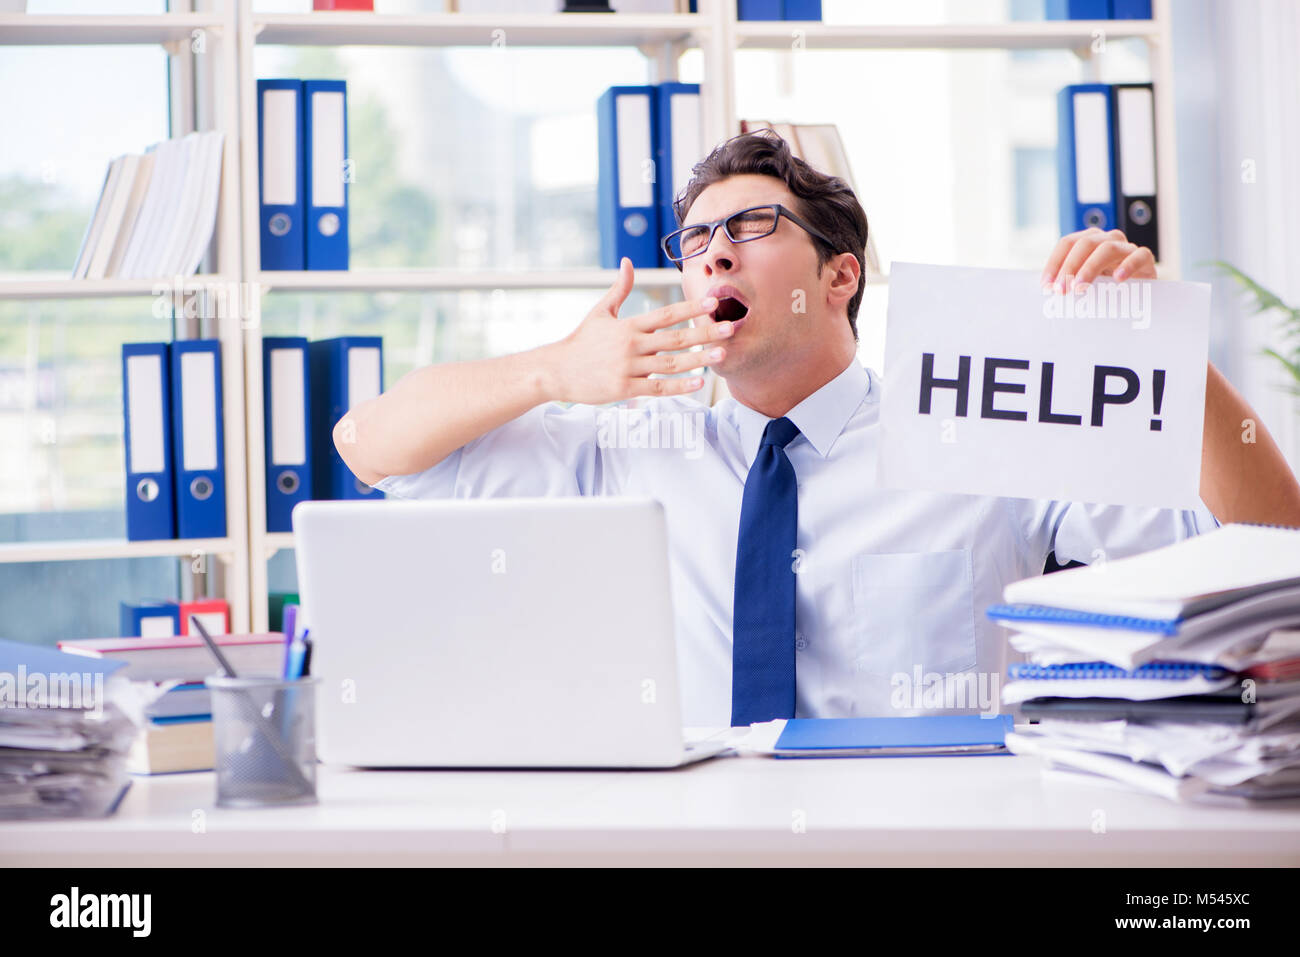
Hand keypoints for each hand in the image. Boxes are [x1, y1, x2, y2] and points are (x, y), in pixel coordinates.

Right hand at [542, 257, 732, 404]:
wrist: (556, 370)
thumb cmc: (581, 341)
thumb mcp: (600, 312)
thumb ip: (619, 289)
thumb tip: (627, 262)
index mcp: (628, 325)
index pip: (665, 314)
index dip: (690, 307)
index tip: (712, 302)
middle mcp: (631, 345)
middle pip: (675, 338)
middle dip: (705, 332)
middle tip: (730, 328)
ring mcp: (628, 368)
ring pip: (670, 364)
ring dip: (698, 360)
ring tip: (721, 355)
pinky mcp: (624, 388)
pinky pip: (657, 387)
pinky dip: (678, 386)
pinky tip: (698, 383)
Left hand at [1042, 227, 1156, 291]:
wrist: (1138, 296)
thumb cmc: (1105, 290)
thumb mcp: (1083, 285)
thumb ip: (1068, 282)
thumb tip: (1046, 290)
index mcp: (1088, 241)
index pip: (1067, 243)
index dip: (1054, 263)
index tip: (1046, 285)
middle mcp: (1106, 239)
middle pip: (1085, 244)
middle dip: (1069, 267)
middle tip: (1061, 290)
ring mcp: (1126, 247)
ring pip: (1108, 248)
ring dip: (1090, 267)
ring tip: (1080, 287)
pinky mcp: (1145, 258)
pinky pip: (1139, 255)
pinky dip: (1128, 265)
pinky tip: (1118, 279)